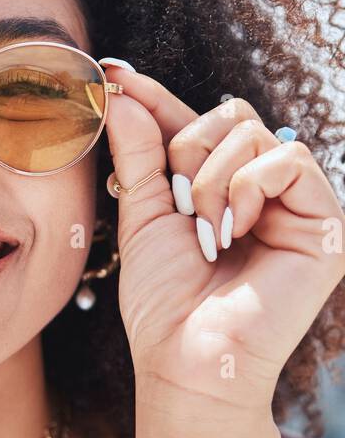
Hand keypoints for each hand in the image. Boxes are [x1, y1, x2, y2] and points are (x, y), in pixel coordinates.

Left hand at [102, 66, 344, 413]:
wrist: (188, 360)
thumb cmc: (164, 304)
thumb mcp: (143, 217)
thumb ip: (140, 154)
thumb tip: (122, 94)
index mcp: (222, 190)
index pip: (195, 125)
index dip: (157, 99)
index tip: (114, 76)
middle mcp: (264, 193)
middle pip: (230, 115)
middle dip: (187, 149)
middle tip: (176, 204)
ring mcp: (298, 206)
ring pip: (255, 132)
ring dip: (211, 179)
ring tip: (206, 234)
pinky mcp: (326, 224)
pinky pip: (289, 159)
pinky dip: (249, 186)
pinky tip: (235, 230)